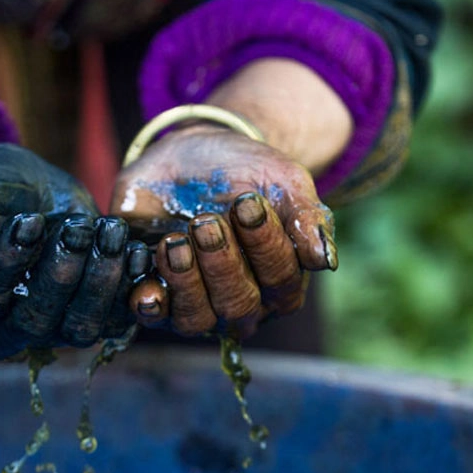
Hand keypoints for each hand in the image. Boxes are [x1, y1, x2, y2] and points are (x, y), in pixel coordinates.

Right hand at [0, 143, 148, 358]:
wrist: (16, 187)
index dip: (8, 264)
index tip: (29, 221)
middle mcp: (3, 329)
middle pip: (35, 321)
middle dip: (60, 273)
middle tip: (76, 227)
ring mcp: (50, 329)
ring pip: (79, 327)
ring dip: (101, 280)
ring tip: (109, 231)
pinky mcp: (90, 315)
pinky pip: (116, 318)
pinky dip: (130, 287)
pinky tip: (136, 250)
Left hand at [112, 125, 335, 339]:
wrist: (194, 153)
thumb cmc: (248, 173)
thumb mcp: (285, 183)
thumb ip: (308, 218)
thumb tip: (324, 260)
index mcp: (280, 282)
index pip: (281, 283)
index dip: (265, 246)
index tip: (247, 204)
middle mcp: (241, 302)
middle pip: (238, 307)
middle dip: (222, 264)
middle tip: (207, 222)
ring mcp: (196, 302)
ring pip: (196, 319)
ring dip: (186, 281)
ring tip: (176, 241)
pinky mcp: (157, 293)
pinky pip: (153, 316)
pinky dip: (150, 303)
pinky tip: (148, 286)